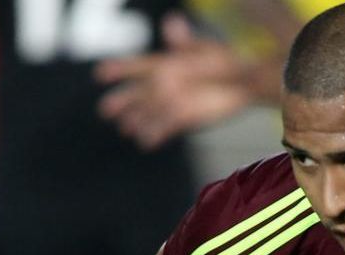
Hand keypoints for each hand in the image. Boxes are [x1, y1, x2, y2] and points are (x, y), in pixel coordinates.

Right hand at [95, 12, 255, 148]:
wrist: (244, 82)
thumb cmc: (225, 62)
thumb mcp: (203, 50)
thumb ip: (183, 43)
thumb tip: (170, 22)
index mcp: (166, 64)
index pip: (137, 66)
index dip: (119, 70)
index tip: (100, 73)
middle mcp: (166, 84)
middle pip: (139, 94)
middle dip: (123, 101)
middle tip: (105, 109)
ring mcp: (174, 102)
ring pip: (149, 113)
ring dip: (136, 121)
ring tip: (125, 128)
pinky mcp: (185, 118)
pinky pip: (166, 128)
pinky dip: (155, 135)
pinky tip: (145, 142)